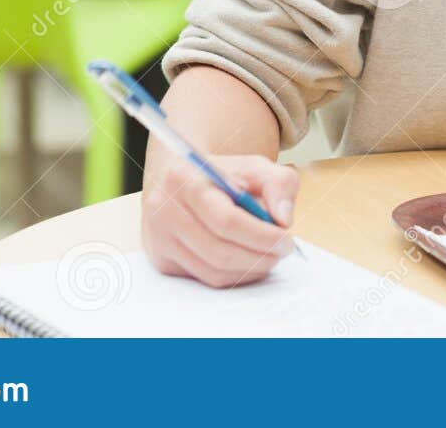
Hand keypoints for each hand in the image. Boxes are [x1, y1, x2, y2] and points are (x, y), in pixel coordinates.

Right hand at [141, 154, 298, 287]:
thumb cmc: (223, 175)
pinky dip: (234, 275)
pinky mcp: (162, 260)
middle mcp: (163, 210)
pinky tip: (249, 261)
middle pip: (219, 251)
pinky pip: (205, 278)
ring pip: (213, 271)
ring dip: (249, 270)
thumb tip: (283, 219)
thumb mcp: (256, 167)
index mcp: (184, 179)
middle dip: (259, 256)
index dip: (260, 236)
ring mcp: (159, 238)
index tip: (287, 240)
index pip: (226, 220)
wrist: (185, 182)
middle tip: (284, 251)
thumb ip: (278, 184)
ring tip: (270, 255)